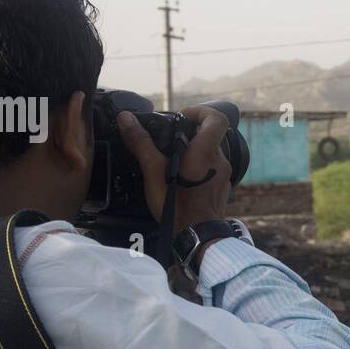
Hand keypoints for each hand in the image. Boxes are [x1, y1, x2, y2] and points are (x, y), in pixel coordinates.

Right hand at [117, 105, 233, 232]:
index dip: (200, 111)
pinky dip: (198, 169)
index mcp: (207, 151)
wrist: (198, 236)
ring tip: (171, 162)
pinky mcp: (221, 189)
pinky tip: (182, 181)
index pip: (217, 118)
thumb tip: (126, 118)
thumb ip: (141, 143)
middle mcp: (220, 161)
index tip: (182, 117)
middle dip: (191, 134)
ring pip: (211, 154)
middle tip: (170, 141)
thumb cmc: (177, 204)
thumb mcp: (154, 172)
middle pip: (211, 135)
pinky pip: (212, 170)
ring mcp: (224, 176)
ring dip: (193, 153)